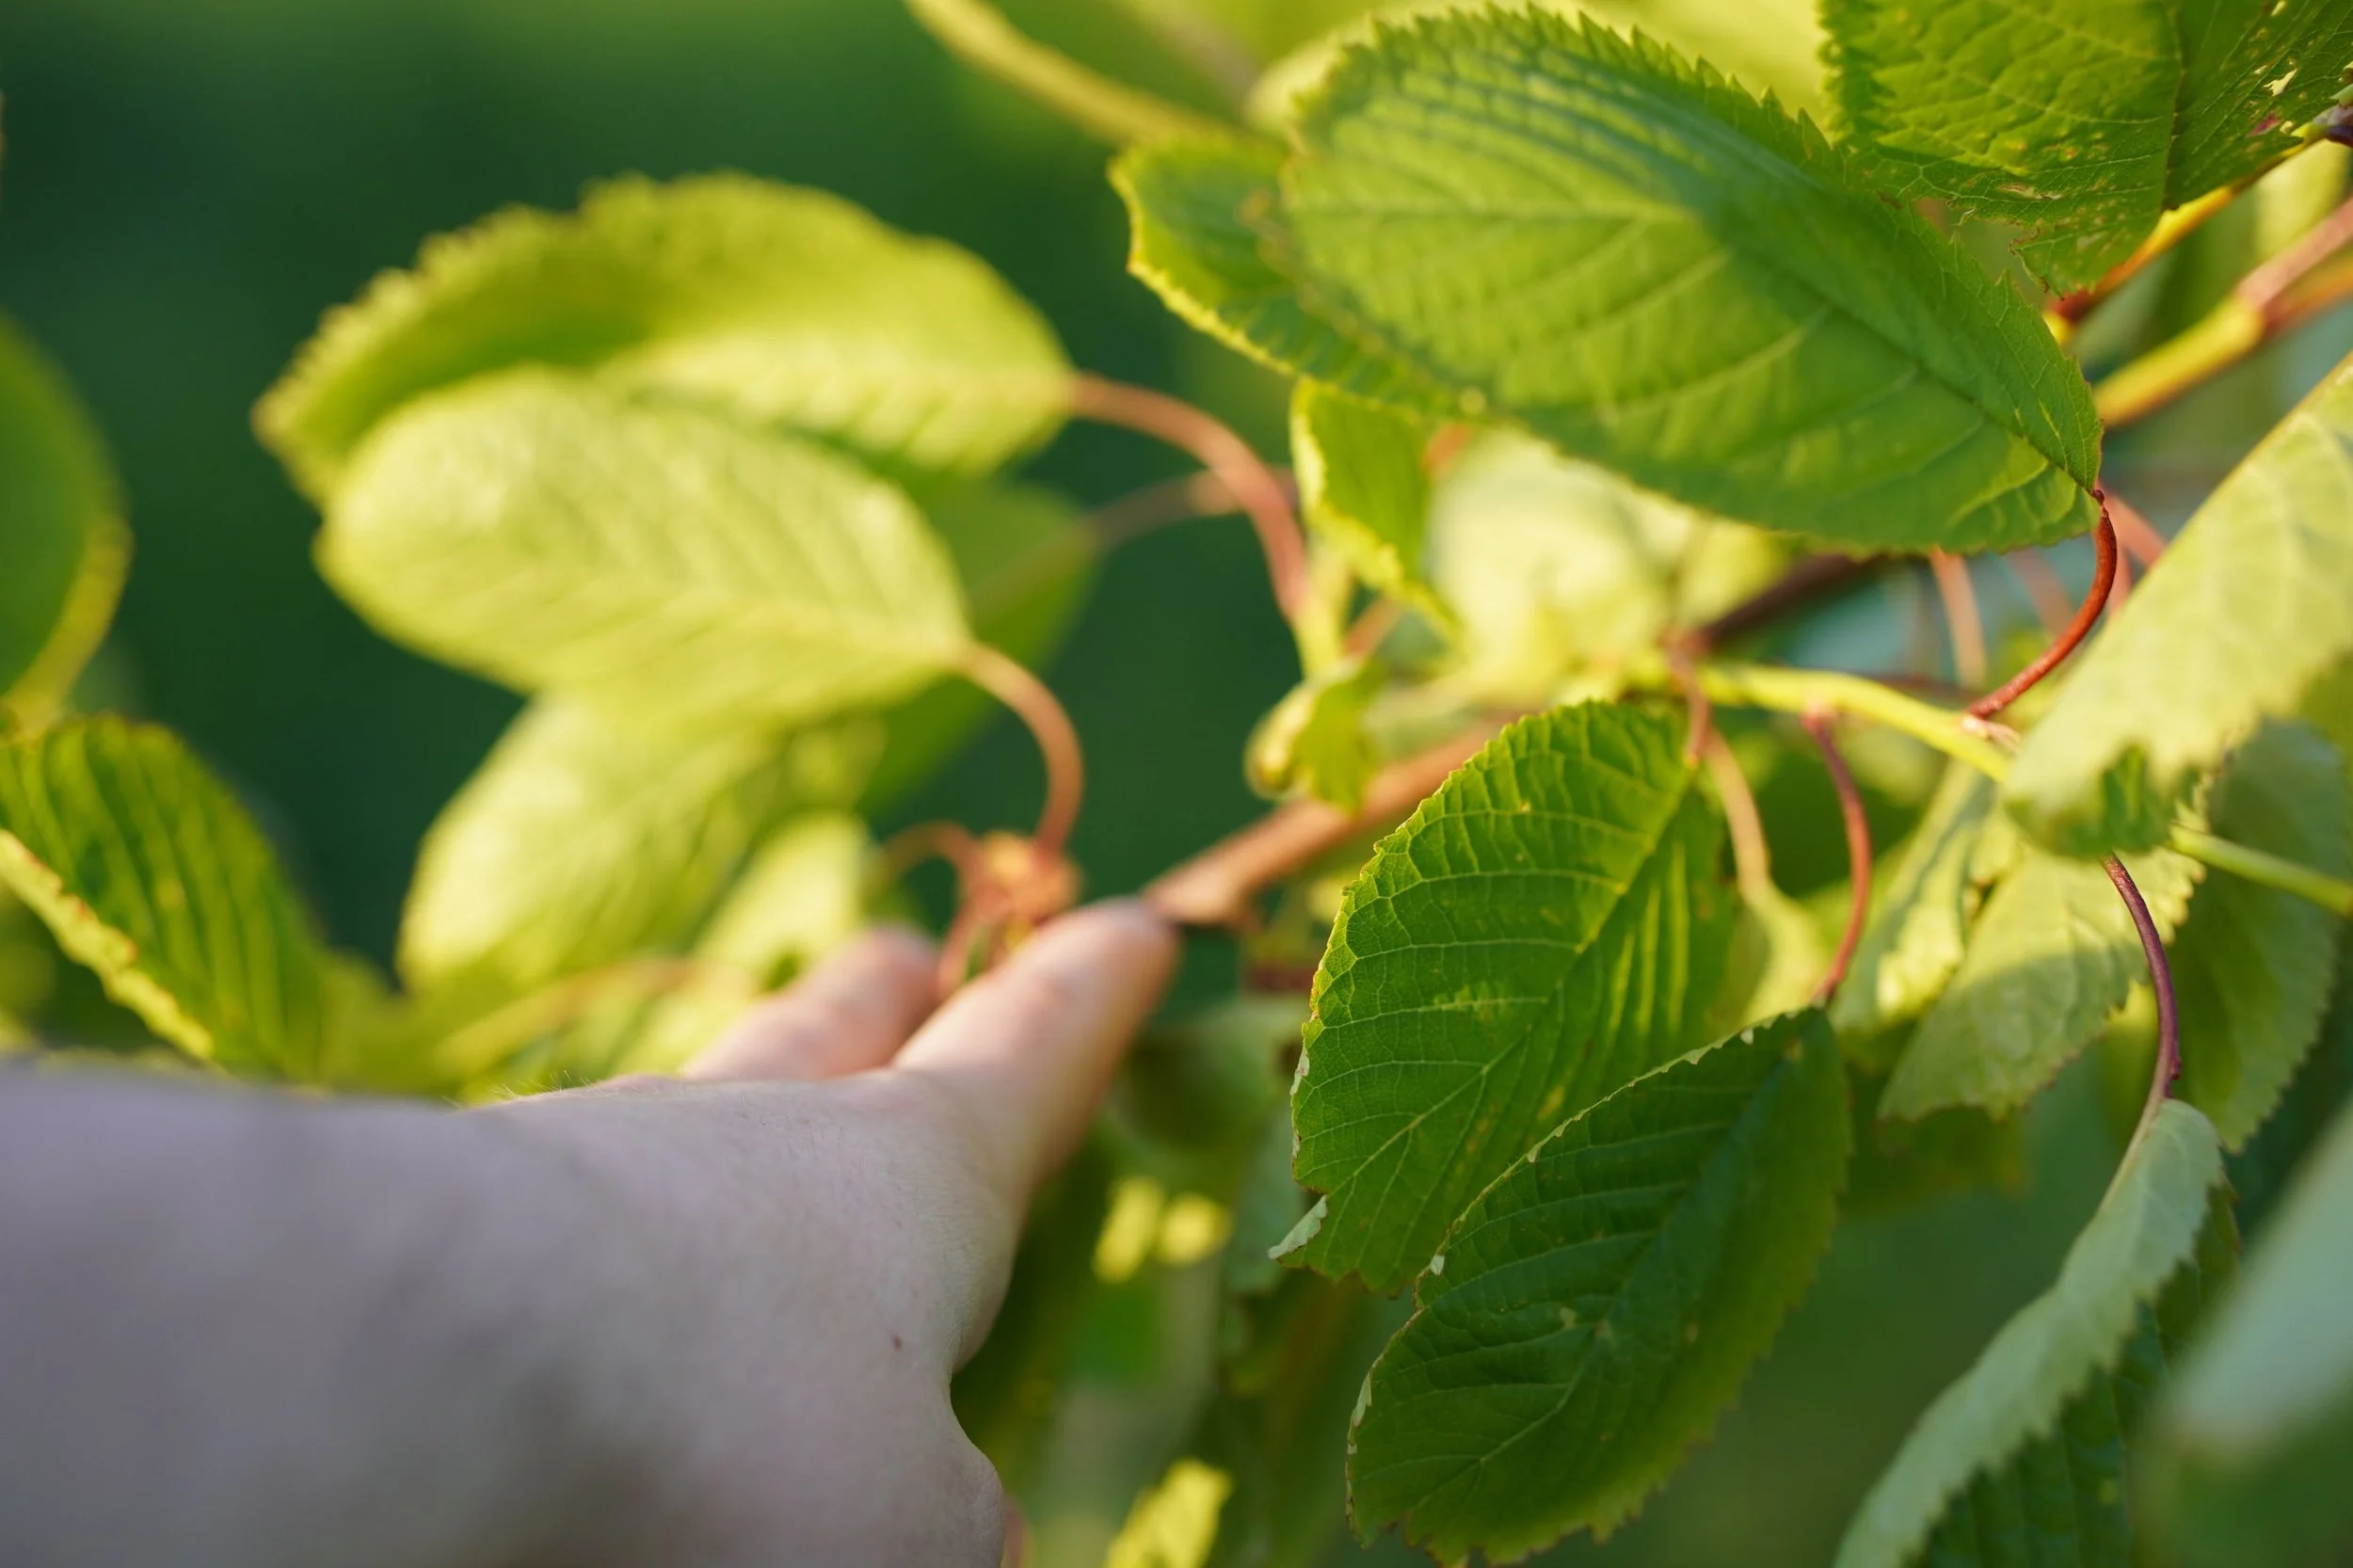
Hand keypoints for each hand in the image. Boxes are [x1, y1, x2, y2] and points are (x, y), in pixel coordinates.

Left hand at [489, 900, 1176, 1567]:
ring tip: (741, 1099)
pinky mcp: (452, 1235)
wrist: (420, 1377)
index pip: (1027, 1060)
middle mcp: (749, 1140)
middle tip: (904, 949)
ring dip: (734, 1096)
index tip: (1135, 923)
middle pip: (834, 1040)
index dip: (1089, 1000)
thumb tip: (956, 1533)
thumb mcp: (906, 1532)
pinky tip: (569, 1281)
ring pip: (689, 1111)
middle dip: (883, 1002)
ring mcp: (590, 1172)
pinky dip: (600, 1233)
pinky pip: (561, 1213)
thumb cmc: (735, 1435)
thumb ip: (948, 1524)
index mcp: (905, 1178)